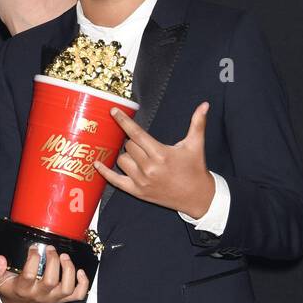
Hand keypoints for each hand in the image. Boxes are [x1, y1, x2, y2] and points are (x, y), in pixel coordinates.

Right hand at [0, 244, 88, 302]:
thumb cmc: (11, 288)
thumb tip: (0, 259)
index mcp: (23, 289)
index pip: (29, 275)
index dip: (33, 259)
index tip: (34, 248)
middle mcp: (40, 294)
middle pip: (51, 281)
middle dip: (53, 261)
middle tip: (51, 249)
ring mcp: (53, 298)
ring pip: (67, 288)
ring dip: (68, 270)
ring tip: (64, 256)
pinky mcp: (63, 299)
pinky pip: (77, 295)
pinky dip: (83, 284)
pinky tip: (80, 271)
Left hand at [93, 101, 214, 217]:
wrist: (197, 197)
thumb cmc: (195, 169)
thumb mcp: (196, 145)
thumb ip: (198, 123)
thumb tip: (205, 104)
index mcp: (161, 154)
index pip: (137, 134)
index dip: (123, 121)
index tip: (113, 111)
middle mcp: (149, 168)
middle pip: (128, 146)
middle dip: (133, 142)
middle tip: (144, 145)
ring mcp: (142, 181)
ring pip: (122, 160)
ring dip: (127, 155)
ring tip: (139, 156)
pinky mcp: (137, 192)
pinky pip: (115, 181)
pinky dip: (105, 172)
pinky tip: (97, 164)